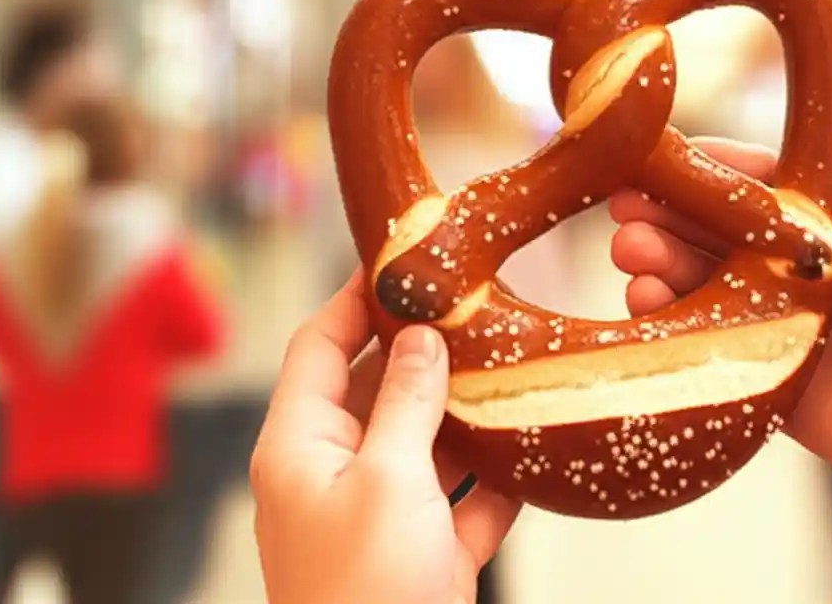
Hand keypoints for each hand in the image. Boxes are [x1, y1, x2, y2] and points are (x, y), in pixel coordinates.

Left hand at [251, 272, 518, 603]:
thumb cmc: (365, 594)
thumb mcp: (388, 480)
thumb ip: (405, 401)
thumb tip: (419, 336)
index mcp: (299, 449)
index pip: (318, 347)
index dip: (356, 299)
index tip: (401, 261)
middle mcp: (332, 477)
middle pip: (376, 393)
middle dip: (426, 357)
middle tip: (476, 311)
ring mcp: (378, 520)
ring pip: (423, 446)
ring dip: (466, 416)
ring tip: (512, 370)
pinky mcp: (420, 559)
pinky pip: (458, 504)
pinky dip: (491, 484)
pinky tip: (532, 457)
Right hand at [609, 100, 831, 510]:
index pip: (769, 189)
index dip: (718, 171)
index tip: (666, 150)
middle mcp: (805, 277)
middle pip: (723, 237)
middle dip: (671, 216)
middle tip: (621, 203)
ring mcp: (783, 331)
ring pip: (707, 289)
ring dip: (663, 265)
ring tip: (628, 252)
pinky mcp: (770, 383)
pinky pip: (711, 351)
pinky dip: (674, 328)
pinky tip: (645, 304)